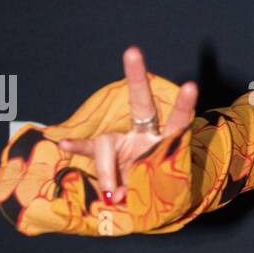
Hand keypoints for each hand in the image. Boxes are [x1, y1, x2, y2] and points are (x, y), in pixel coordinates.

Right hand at [58, 47, 197, 205]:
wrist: (149, 202)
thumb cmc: (161, 193)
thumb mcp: (159, 194)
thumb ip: (139, 190)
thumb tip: (113, 194)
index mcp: (168, 142)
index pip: (178, 121)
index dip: (183, 105)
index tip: (190, 85)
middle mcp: (146, 134)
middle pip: (141, 102)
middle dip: (136, 76)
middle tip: (132, 51)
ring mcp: (124, 141)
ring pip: (107, 145)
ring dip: (107, 173)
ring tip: (114, 196)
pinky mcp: (106, 152)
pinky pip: (89, 149)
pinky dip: (77, 147)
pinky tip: (63, 144)